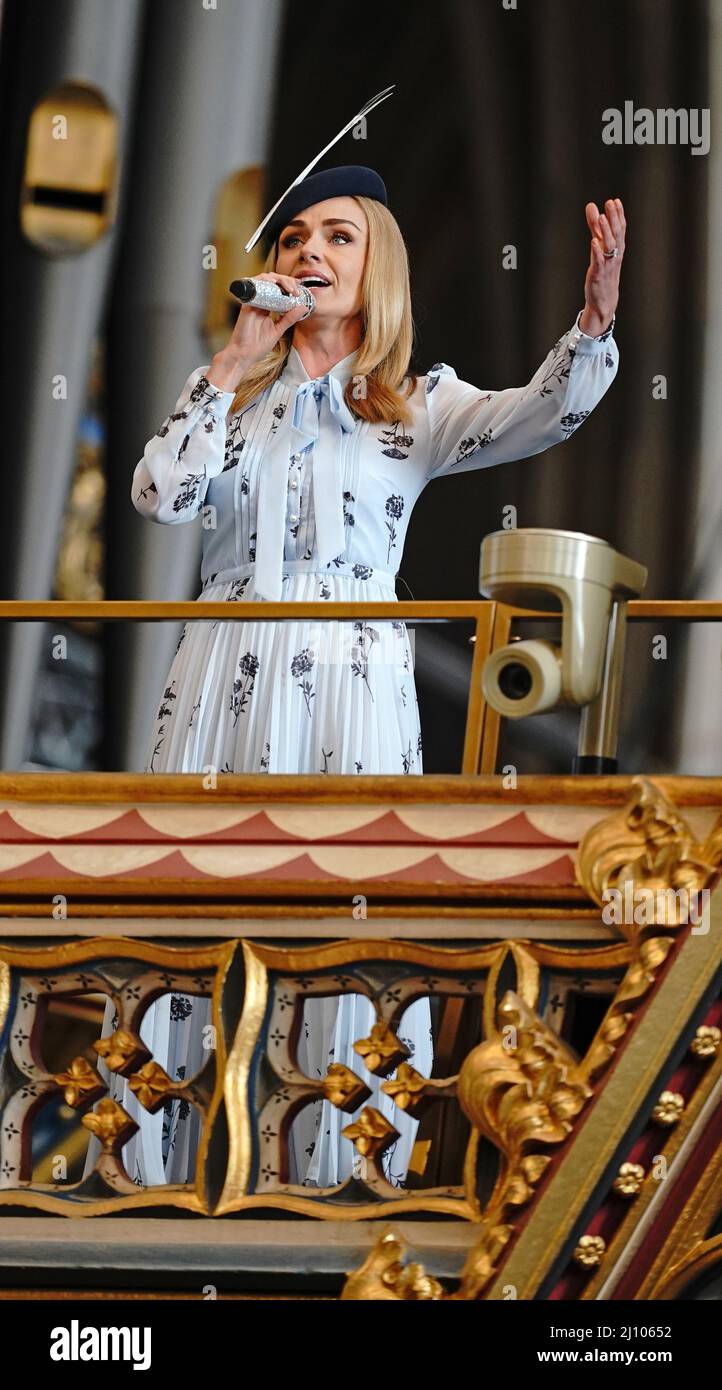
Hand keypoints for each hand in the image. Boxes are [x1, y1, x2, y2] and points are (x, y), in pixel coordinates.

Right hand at [207, 273, 309, 389]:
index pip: (279, 290)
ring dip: (279, 279)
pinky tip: (274, 283)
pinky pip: (255, 285)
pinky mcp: (247, 302)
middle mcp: (260, 301)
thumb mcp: (278, 330)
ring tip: (289, 288)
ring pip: (265, 280)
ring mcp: (253, 301)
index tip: (301, 290)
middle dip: (287, 281)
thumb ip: (289, 318)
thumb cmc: (258, 345)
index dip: (290, 285)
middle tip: (296, 290)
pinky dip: (264, 280)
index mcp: (268, 307)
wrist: (244, 354)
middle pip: (273, 282)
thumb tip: (303, 307)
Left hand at [579, 198, 625, 336]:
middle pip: (616, 234)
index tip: (615, 201)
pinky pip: (599, 261)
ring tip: (601, 217)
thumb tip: (591, 206)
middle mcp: (615, 255)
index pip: (620, 229)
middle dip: (614, 218)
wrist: (604, 300)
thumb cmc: (603, 271)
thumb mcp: (599, 247)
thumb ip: (595, 227)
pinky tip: (593, 241)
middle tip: (610, 203)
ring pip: (609, 246)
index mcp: (617, 249)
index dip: (618, 215)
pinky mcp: (598, 274)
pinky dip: (597, 251)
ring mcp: (607, 265)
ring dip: (606, 231)